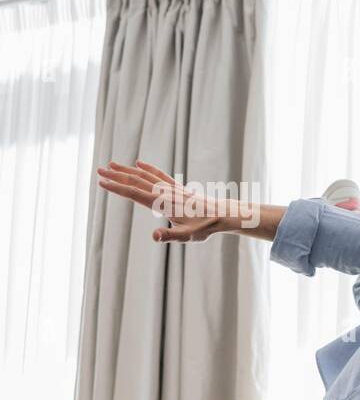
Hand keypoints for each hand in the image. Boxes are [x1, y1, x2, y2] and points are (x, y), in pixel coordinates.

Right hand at [96, 160, 246, 242]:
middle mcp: (164, 192)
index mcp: (162, 203)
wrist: (222, 214)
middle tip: (98, 170)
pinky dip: (147, 168)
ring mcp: (170, 188)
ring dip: (127, 170)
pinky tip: (139, 162)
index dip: (116, 188)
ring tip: (111, 164)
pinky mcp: (177, 187)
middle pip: (135, 181)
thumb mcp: (187, 236)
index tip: (101, 182)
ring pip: (145, 175)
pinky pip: (159, 174)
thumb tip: (153, 237)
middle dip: (116, 176)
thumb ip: (169, 236)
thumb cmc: (205, 227)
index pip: (134, 194)